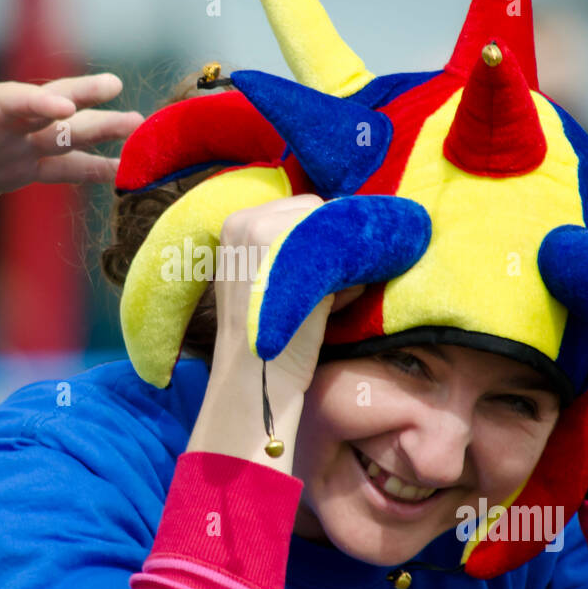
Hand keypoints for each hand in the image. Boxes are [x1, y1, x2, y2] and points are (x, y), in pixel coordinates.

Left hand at [0, 73, 142, 243]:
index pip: (2, 102)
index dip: (32, 103)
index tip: (64, 108)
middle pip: (40, 108)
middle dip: (79, 98)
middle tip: (116, 89)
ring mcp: (4, 148)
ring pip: (56, 136)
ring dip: (94, 132)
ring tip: (137, 128)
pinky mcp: (9, 171)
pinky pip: (52, 167)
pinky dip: (83, 168)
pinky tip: (116, 171)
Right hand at [187, 195, 363, 471]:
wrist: (252, 381)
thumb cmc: (263, 332)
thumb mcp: (259, 275)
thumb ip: (287, 245)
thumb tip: (344, 222)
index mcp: (236, 222)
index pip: (301, 206)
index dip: (318, 239)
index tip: (310, 278)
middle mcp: (250, 222)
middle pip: (321, 212)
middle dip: (332, 246)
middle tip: (323, 291)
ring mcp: (272, 239)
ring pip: (337, 231)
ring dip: (344, 265)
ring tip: (327, 302)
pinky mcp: (299, 263)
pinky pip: (348, 257)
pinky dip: (351, 284)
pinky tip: (334, 307)